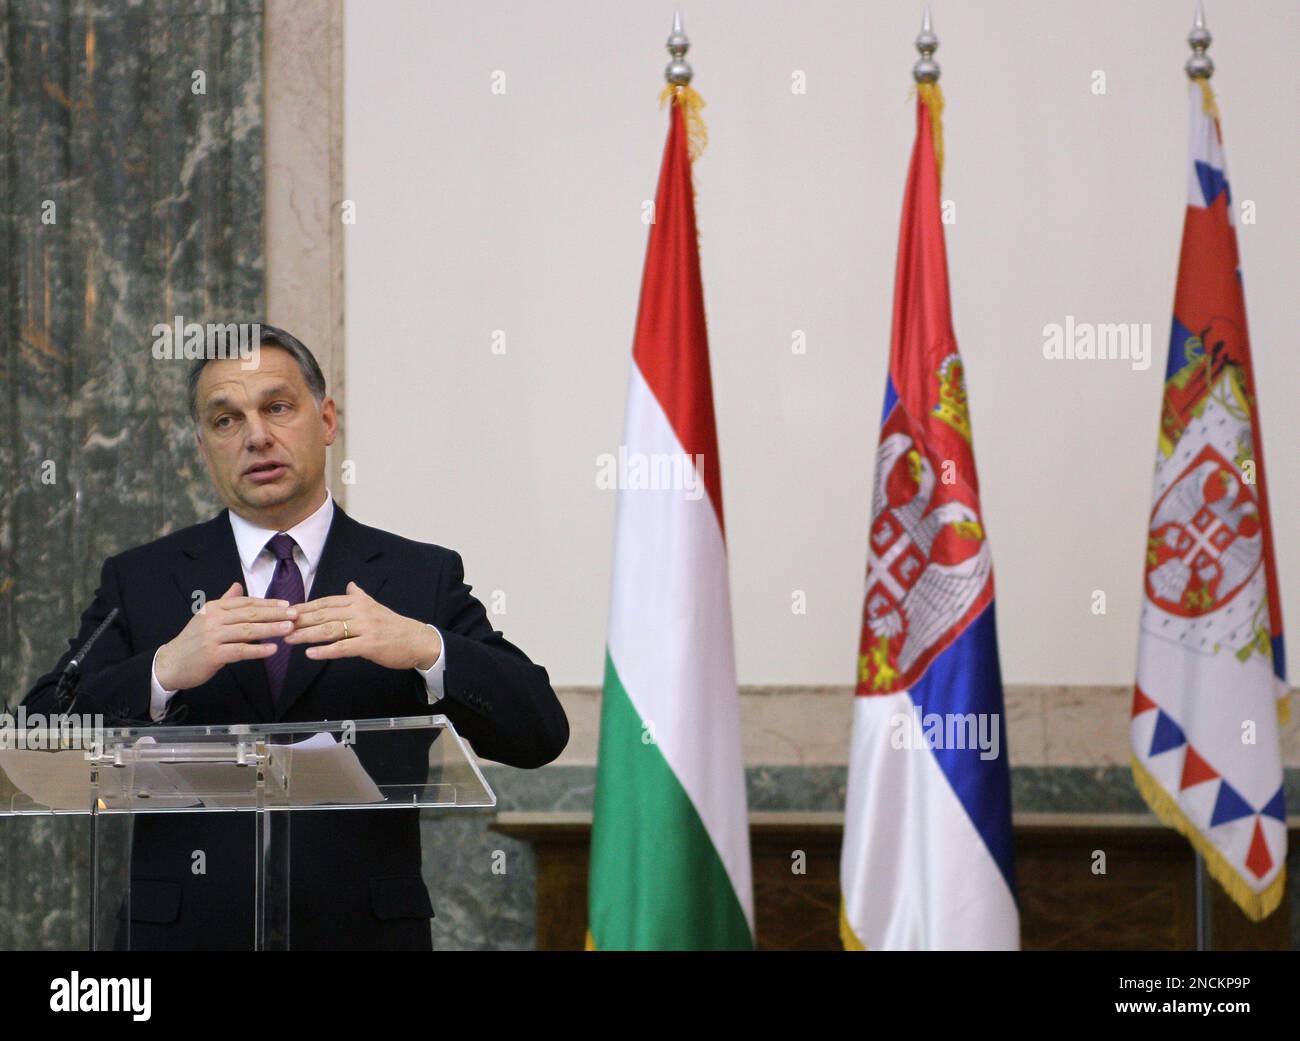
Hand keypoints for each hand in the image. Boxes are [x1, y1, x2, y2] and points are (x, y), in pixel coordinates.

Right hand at [155, 582, 296, 690]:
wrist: (170, 664)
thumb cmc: (193, 641)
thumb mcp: (206, 617)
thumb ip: (225, 602)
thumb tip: (238, 585)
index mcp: (214, 607)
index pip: (246, 603)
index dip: (268, 604)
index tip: (287, 605)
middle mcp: (213, 619)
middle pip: (250, 614)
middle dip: (275, 614)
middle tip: (295, 614)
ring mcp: (212, 637)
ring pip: (248, 631)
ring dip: (271, 629)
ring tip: (290, 629)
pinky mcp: (213, 654)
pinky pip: (240, 651)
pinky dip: (258, 649)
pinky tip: (273, 649)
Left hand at [285, 581, 440, 669]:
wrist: (418, 641)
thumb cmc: (394, 627)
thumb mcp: (376, 607)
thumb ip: (360, 596)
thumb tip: (350, 585)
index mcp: (359, 602)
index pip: (326, 602)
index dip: (305, 607)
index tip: (286, 612)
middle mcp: (360, 611)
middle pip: (324, 614)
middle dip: (300, 620)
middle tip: (280, 625)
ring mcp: (365, 628)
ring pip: (330, 630)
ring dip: (306, 635)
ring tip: (288, 639)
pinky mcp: (370, 645)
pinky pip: (343, 647)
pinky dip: (325, 651)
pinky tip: (310, 654)